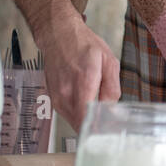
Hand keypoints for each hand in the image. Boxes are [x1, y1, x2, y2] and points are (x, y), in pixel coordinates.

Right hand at [36, 8, 119, 132]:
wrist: (58, 35)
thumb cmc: (83, 45)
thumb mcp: (109, 61)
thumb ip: (112, 87)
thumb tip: (111, 108)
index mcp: (84, 81)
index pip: (86, 118)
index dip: (98, 129)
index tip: (108, 131)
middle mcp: (67, 92)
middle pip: (82, 124)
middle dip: (96, 126)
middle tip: (108, 121)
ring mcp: (57, 97)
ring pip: (75, 121)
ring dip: (87, 121)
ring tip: (97, 108)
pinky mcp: (53, 99)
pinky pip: (68, 114)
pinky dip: (78, 114)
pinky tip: (86, 103)